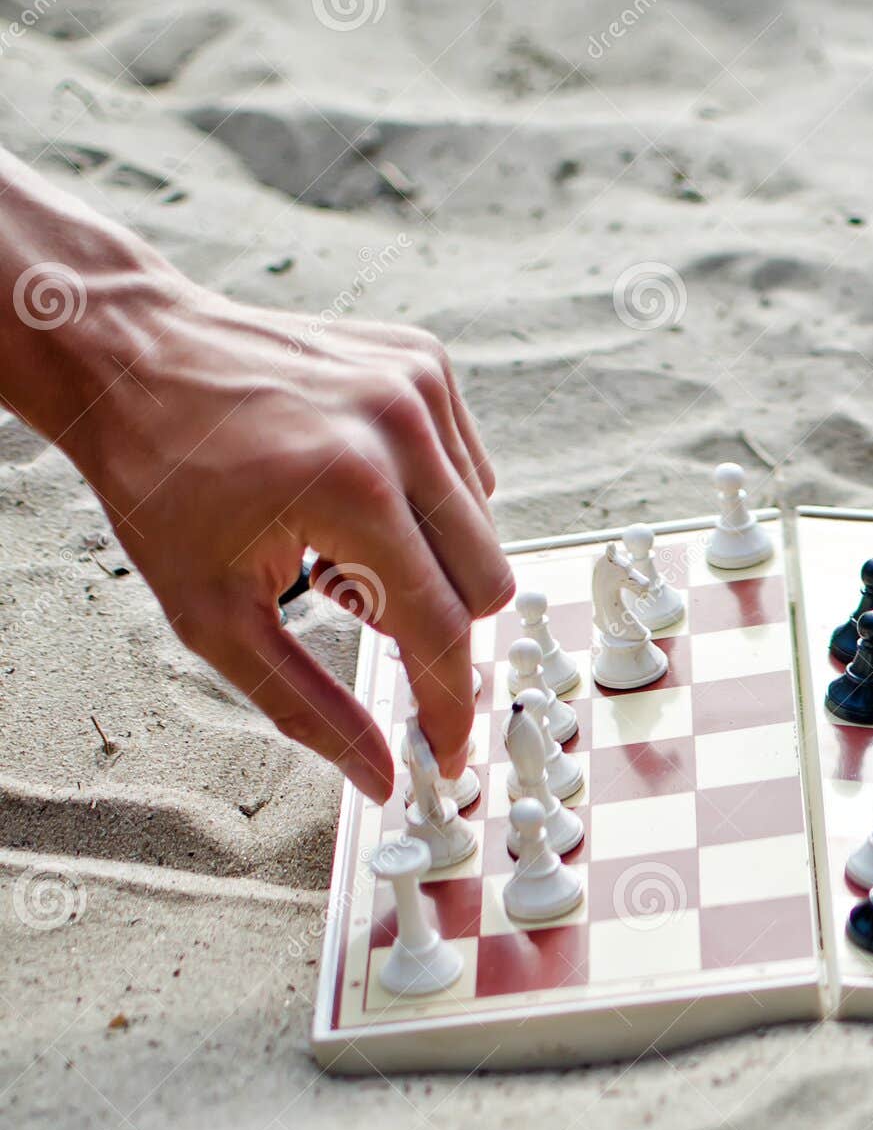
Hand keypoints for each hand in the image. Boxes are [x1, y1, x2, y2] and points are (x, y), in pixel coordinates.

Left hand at [68, 287, 510, 801]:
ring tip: (338, 538)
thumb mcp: (215, 616)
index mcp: (351, 489)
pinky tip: (358, 494)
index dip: (447, 704)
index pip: (442, 629)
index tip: (444, 750)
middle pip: (487, 584)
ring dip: (427, 559)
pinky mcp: (425, 362)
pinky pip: (471, 472)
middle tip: (349, 604)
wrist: (128, 354)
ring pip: (484, 531)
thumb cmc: (161, 479)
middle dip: (431, 621)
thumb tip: (378, 775)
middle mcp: (401, 428)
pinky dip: (428, 504)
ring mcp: (419, 385)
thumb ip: (307, 707)